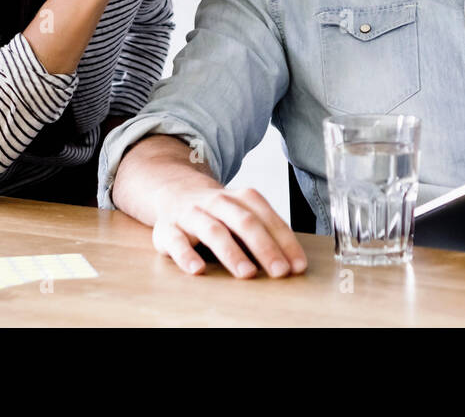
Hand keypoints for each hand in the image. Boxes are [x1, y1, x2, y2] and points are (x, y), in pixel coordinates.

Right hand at [151, 182, 308, 278]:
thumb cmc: (219, 211)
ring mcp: (192, 214)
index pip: (268, 219)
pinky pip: (176, 241)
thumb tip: (291, 261)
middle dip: (265, 247)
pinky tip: (198, 270)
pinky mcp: (167, 229)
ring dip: (232, 253)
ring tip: (248, 273)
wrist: (175, 191)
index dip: (285, 242)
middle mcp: (218, 202)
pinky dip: (186, 256)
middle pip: (244, 222)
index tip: (298, 266)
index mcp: (242, 198)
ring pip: (213, 231)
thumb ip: (264, 232)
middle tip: (280, 272)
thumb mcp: (243, 213)